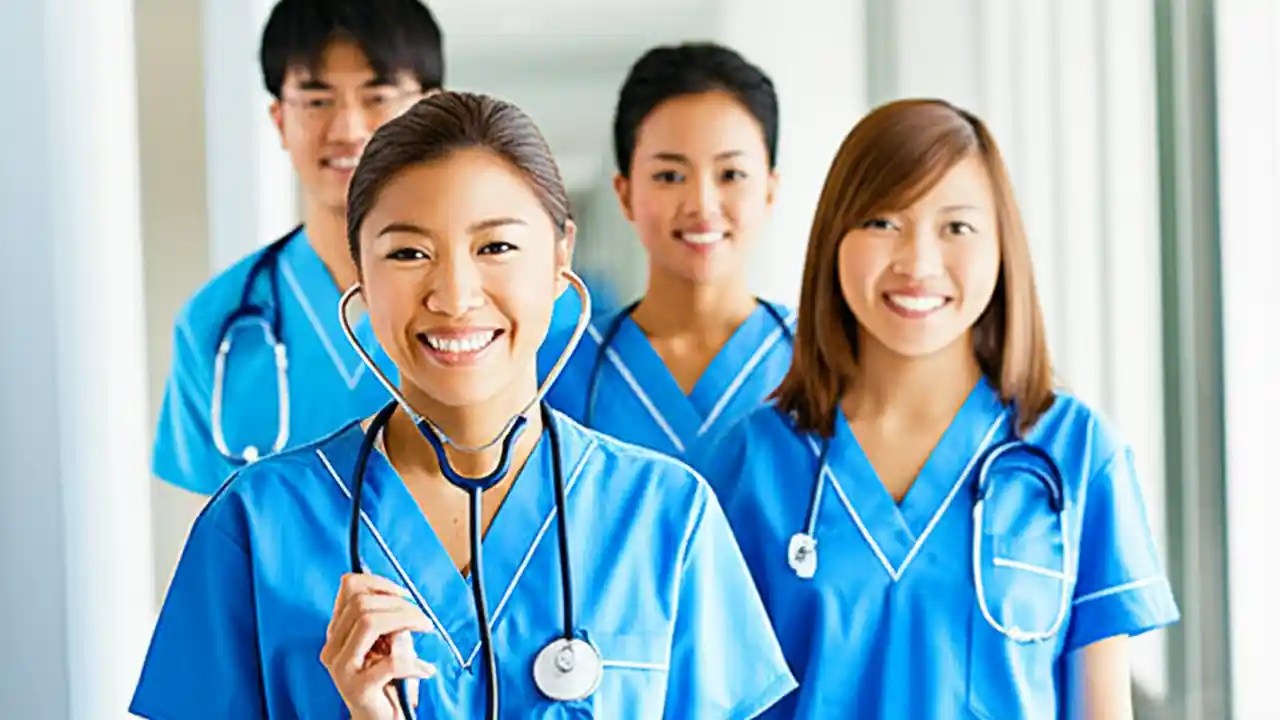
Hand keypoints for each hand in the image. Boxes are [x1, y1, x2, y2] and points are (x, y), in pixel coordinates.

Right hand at [321, 573, 437, 719]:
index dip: (379, 583)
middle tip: (424, 619)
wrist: (380, 718)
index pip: (349, 588)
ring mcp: (341, 667)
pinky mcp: (356, 688)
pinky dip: (414, 663)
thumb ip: (392, 620)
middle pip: (361, 603)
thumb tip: (403, 601)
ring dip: (406, 621)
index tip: (405, 594)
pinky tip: (425, 670)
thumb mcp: (391, 642)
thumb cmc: (388, 679)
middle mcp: (333, 646)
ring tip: (425, 630)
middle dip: (400, 605)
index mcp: (338, 630)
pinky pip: (390, 662)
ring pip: (369, 622)